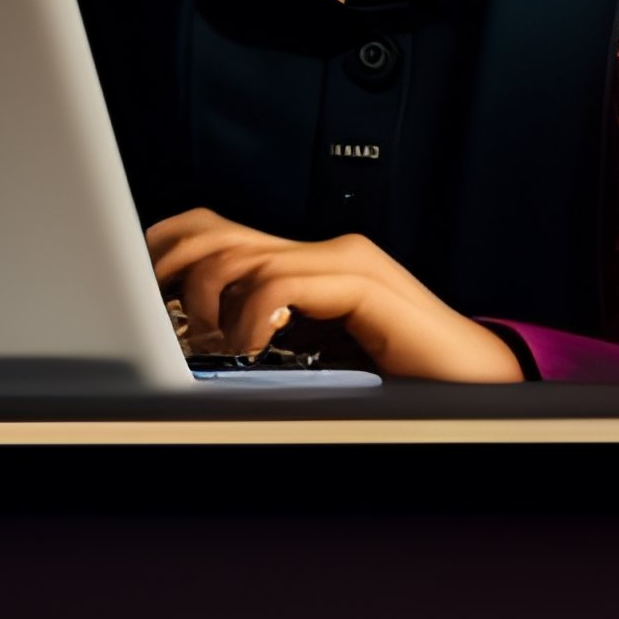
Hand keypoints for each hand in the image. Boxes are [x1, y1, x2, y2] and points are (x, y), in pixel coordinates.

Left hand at [147, 208, 525, 383]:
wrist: (480, 388)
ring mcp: (344, 261)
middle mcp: (322, 250)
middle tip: (164, 320)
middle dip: (169, 273)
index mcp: (305, 263)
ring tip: (221, 342)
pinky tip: (255, 344)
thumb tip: (191, 343)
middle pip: (212, 232)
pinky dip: (252, 316)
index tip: (138, 296)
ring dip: (210, 302)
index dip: (163, 253)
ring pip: (240, 257)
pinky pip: (280, 283)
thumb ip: (269, 337)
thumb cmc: (401, 382)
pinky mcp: (364, 282)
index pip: (211, 230)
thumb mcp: (313, 358)